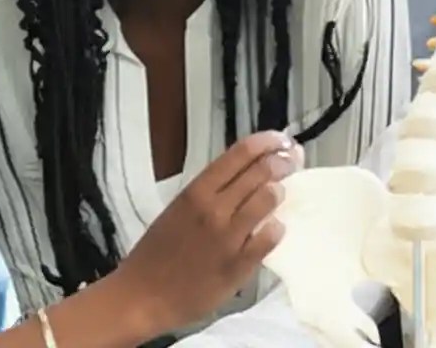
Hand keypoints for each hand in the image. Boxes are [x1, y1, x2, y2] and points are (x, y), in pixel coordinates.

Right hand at [110, 130, 303, 335]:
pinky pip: (269, 238)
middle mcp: (214, 208)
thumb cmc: (157, 252)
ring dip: (280, 192)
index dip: (267, 142)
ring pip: (268, 199)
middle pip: (260, 172)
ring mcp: (229, 237)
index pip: (240, 154)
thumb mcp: (179, 210)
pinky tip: (276, 228)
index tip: (280, 139)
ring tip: (282, 193)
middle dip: (283, 162)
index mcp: (197, 192)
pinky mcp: (239, 265)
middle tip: (291, 161)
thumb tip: (246, 176)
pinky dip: (277, 229)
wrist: (143, 295)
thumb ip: (211, 193)